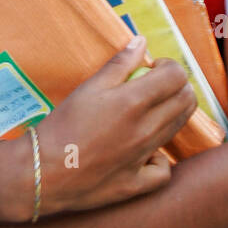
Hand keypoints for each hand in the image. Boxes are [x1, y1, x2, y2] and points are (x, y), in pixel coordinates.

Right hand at [0, 33, 195, 224]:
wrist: (41, 172)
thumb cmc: (61, 125)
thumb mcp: (89, 88)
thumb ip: (119, 64)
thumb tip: (142, 42)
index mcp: (134, 102)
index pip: (177, 76)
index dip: (169, 67)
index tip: (155, 68)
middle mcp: (145, 130)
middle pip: (186, 101)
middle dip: (178, 88)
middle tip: (158, 88)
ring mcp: (144, 159)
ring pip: (178, 130)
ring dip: (172, 115)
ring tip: (150, 112)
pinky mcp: (136, 184)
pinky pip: (163, 171)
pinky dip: (160, 160)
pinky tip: (146, 153)